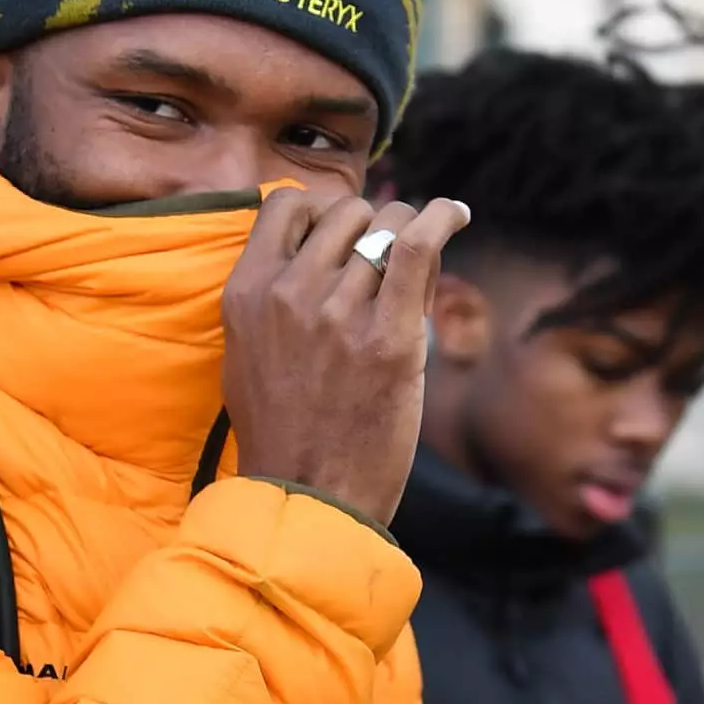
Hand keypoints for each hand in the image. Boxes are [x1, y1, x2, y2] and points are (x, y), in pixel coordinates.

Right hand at [221, 190, 472, 527]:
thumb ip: (271, 302)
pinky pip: (419, 245)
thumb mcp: (246, 359)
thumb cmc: (281, 436)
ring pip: (388, 225)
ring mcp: (338, 313)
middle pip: (347, 212)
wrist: (308, 498)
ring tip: (417, 267)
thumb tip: (317, 253)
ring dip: (409, 236)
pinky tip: (457, 215)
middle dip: (371, 229)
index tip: (342, 236)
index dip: (322, 211)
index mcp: (246, 294)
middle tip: (384, 269)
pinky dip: (444, 218)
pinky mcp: (389, 337)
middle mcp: (288, 293)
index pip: (288, 205)